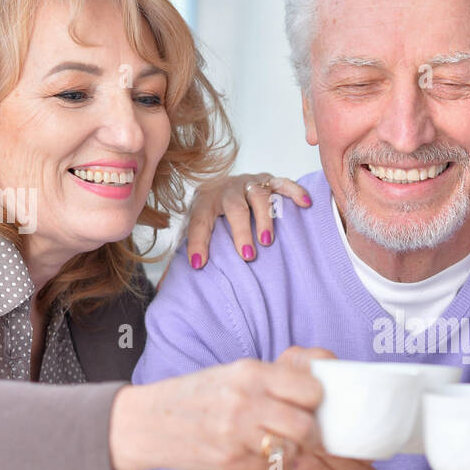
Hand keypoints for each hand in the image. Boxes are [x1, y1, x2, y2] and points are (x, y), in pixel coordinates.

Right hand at [108, 345, 383, 469]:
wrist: (147, 422)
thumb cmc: (199, 395)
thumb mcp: (236, 373)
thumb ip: (278, 377)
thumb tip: (326, 375)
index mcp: (252, 372)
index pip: (309, 388)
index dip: (327, 403)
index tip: (343, 413)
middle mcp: (247, 402)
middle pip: (310, 428)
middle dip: (340, 448)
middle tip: (368, 464)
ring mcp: (238, 435)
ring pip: (300, 456)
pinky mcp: (232, 462)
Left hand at [184, 173, 310, 267]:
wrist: (222, 183)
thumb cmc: (211, 216)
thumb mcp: (193, 231)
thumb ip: (182, 258)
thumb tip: (164, 290)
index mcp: (204, 202)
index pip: (199, 221)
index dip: (198, 242)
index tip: (199, 265)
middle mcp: (226, 189)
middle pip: (233, 207)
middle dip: (240, 231)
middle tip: (247, 256)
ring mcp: (249, 182)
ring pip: (258, 195)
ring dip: (264, 218)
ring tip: (267, 242)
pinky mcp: (269, 179)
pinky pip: (282, 183)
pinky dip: (294, 192)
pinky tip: (305, 205)